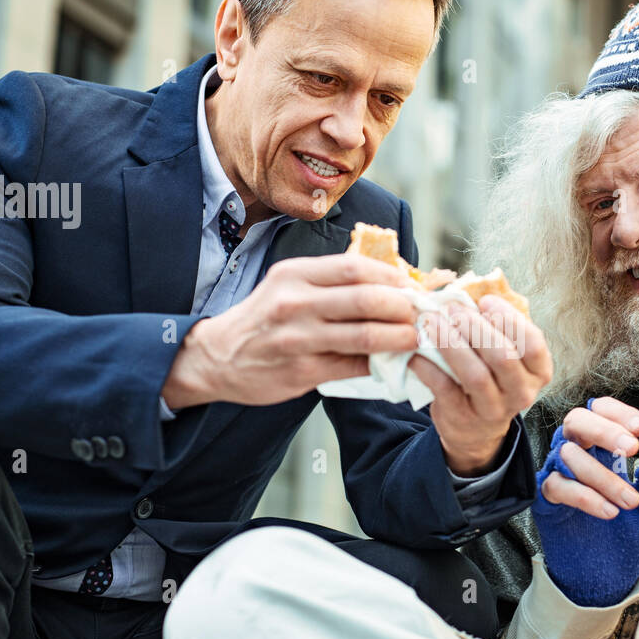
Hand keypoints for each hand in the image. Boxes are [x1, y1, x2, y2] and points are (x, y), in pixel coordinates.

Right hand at [161, 253, 417, 408]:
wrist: (217, 357)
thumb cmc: (264, 318)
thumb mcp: (288, 286)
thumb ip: (331, 283)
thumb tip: (390, 284)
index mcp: (295, 275)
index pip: (356, 267)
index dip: (392, 276)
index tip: (412, 286)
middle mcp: (295, 303)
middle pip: (366, 299)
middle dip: (403, 307)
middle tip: (421, 314)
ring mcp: (299, 339)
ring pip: (365, 335)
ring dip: (400, 338)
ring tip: (416, 339)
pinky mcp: (302, 371)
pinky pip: (353, 366)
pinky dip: (379, 364)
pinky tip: (392, 362)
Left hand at [408, 294, 551, 475]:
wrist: (475, 429)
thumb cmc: (491, 379)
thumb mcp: (504, 355)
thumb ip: (497, 329)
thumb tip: (466, 294)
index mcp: (539, 372)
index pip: (533, 342)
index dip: (509, 318)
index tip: (484, 301)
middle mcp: (522, 392)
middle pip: (502, 356)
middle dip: (475, 327)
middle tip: (452, 308)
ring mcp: (494, 409)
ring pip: (475, 374)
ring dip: (450, 344)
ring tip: (432, 322)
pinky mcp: (464, 418)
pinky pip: (446, 389)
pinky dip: (429, 368)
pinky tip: (417, 352)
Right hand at [531, 397, 638, 606]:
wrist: (610, 576)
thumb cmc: (628, 532)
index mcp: (602, 446)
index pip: (600, 410)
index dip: (617, 413)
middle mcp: (578, 454)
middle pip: (575, 420)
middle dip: (604, 430)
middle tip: (631, 448)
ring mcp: (559, 475)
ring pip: (567, 454)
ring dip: (603, 476)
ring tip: (630, 502)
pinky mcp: (546, 501)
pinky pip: (557, 486)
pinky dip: (585, 497)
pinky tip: (609, 512)